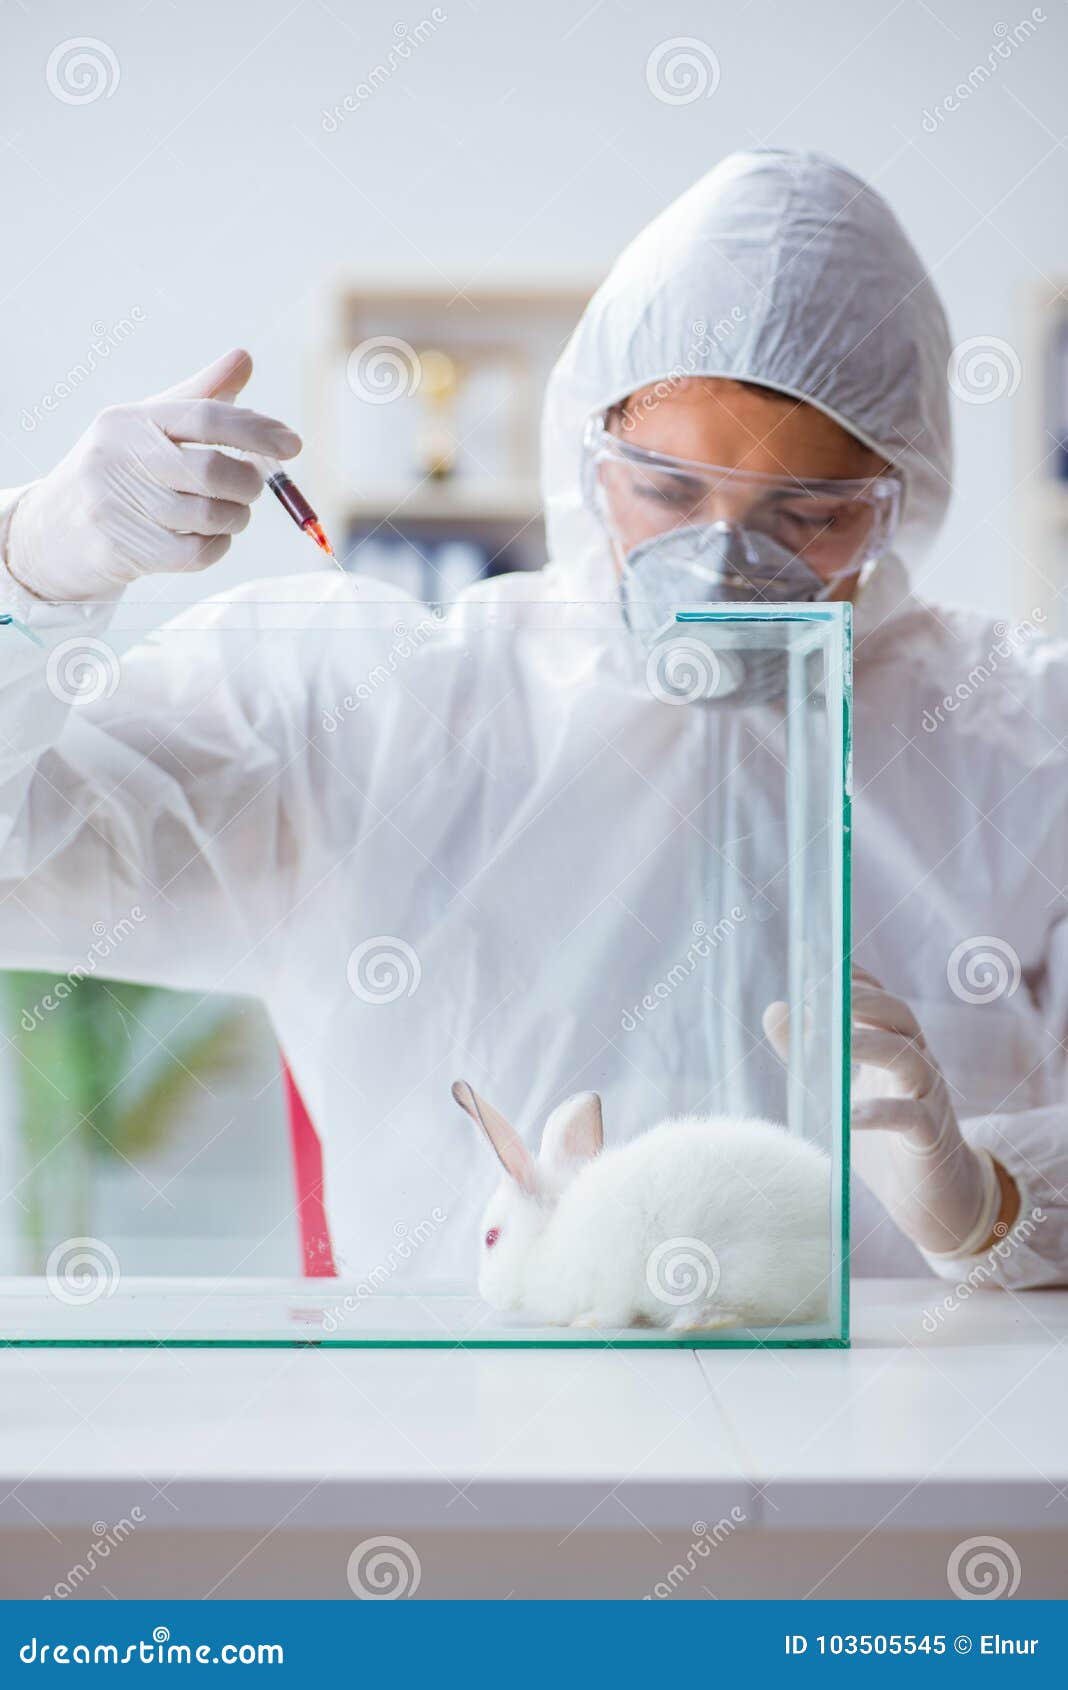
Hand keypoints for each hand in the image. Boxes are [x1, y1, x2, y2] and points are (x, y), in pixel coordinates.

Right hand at [5, 349, 299, 601]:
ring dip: (235, 518)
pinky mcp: (122, 548)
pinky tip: (210, 537)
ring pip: (208, 516)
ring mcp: (118, 505)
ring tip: (231, 512)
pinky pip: (195, 552)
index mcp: (132, 419)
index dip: (256, 430)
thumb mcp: (150, 425)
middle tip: (252, 486)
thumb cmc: (121, 469)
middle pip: (211, 471)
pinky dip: (217, 546)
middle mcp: (120, 457)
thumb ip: (201, 396)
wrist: (55, 528)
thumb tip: (244, 358)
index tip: (293, 444)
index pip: (206, 416)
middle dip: (247, 483)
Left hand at [764, 967, 1016, 1256]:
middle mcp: (918, 1062)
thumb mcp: (839, 1089)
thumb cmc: (881, 1136)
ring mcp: (928, 1097)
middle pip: (900, 1016)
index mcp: (895, 1045)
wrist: (932, 1197)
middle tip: (831, 994)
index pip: (881, 998)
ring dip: (872, 1046)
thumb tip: (775, 1007)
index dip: (857, 978)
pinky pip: (911, 1117)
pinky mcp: (930, 1136)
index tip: (824, 960)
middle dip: (865, 1001)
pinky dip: (881, 1112)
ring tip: (838, 1043)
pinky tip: (852, 1114)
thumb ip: (808, 1050)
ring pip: (908, 1057)